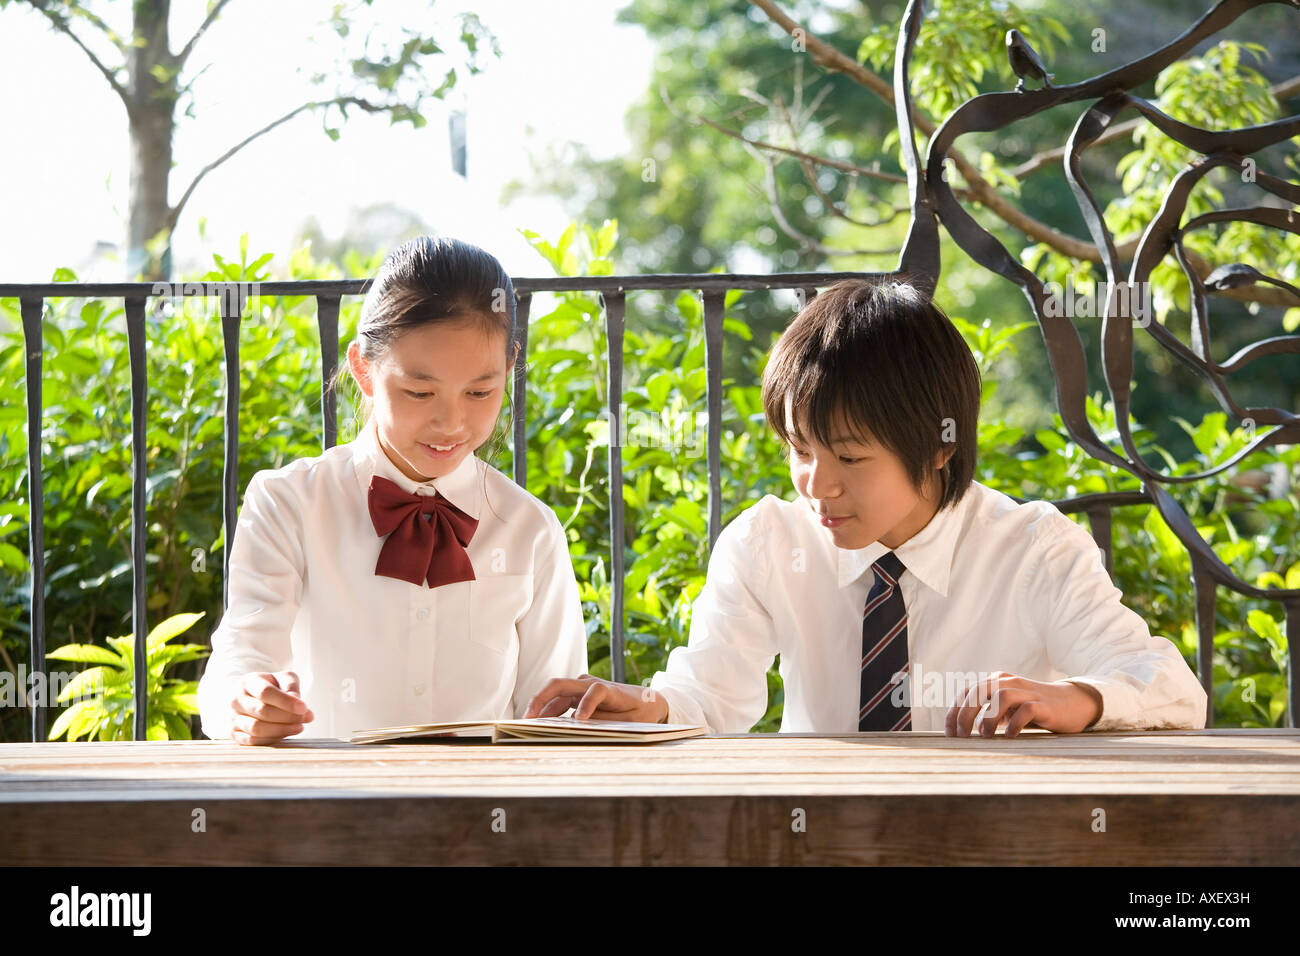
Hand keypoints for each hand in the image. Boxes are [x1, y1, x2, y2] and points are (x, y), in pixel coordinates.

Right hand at [230, 671, 313, 744]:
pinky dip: (272, 739)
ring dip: (282, 730)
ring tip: (299, 727)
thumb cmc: (271, 686)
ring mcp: (233, 717)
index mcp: (248, 682)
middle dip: (288, 717)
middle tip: (307, 718)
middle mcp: (236, 700)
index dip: (286, 702)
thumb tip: (298, 705)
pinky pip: (253, 741)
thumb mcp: (284, 678)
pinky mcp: (234, 733)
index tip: (304, 708)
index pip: (265, 692)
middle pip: (262, 711)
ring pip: (256, 728)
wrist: (251, 696)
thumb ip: (291, 687)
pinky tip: (286, 733)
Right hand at [523, 674, 669, 723]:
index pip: (595, 690)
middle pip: (560, 684)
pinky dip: (545, 710)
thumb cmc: (641, 712)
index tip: (579, 721)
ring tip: (525, 724)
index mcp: (609, 689)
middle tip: (528, 719)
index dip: (586, 704)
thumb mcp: (631, 723)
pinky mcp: (578, 693)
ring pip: (554, 692)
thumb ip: (609, 723)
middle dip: (541, 699)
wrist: (648, 701)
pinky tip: (535, 723)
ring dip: (539, 706)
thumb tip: (584, 729)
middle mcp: (591, 683)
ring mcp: (582, 687)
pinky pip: (558, 700)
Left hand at [945, 671, 1102, 737]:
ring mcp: (1027, 691)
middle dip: (965, 714)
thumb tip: (965, 732)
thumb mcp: (1007, 709)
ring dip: (989, 718)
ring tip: (987, 736)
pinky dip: (1014, 723)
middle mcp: (1009, 682)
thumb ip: (988, 714)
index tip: (949, 734)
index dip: (954, 712)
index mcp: (996, 681)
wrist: (1072, 703)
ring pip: (1001, 697)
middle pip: (978, 691)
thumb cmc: (1033, 708)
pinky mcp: (1044, 704)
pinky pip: (1026, 709)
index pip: (967, 692)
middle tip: (961, 736)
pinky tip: (1010, 736)